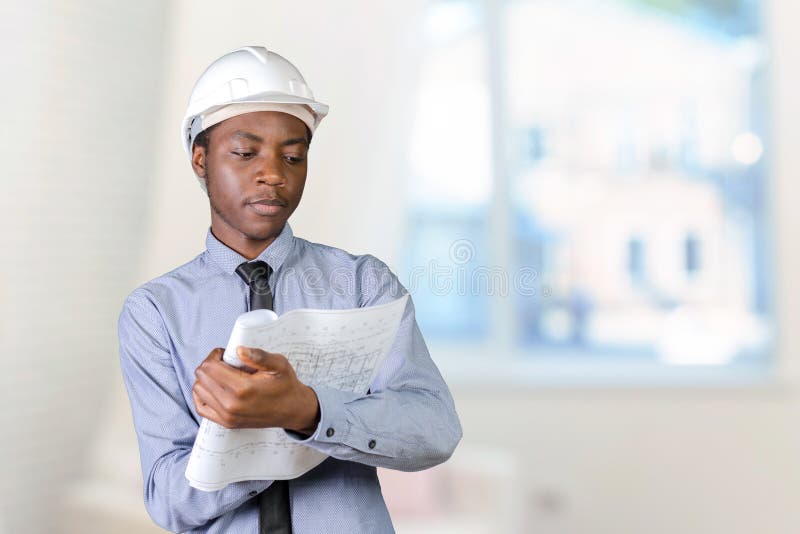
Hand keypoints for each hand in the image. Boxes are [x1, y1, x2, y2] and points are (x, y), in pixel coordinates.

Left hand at [192, 347, 319, 433]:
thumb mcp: (279, 365)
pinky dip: (202, 394)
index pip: (210, 367)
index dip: (215, 355)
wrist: (292, 410)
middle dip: (210, 364)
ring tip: (221, 374)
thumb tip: (239, 350)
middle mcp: (231, 404)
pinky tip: (212, 387)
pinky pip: (201, 407)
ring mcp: (227, 416)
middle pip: (202, 376)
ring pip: (199, 390)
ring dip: (206, 378)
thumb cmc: (285, 386)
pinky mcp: (226, 423)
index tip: (225, 354)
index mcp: (243, 388)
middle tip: (224, 362)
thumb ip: (258, 356)